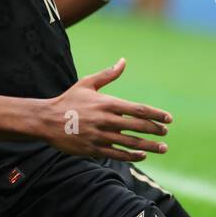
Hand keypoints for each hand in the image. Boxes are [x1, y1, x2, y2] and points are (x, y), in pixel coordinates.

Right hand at [41, 58, 171, 161]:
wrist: (46, 120)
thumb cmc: (68, 101)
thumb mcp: (87, 84)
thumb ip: (108, 75)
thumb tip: (123, 61)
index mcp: (106, 103)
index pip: (138, 109)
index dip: (156, 115)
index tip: (169, 119)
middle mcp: (105, 120)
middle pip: (138, 126)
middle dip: (155, 130)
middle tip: (165, 133)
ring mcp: (99, 136)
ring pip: (130, 143)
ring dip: (148, 146)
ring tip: (162, 148)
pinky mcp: (93, 149)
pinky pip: (117, 154)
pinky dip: (131, 155)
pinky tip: (141, 155)